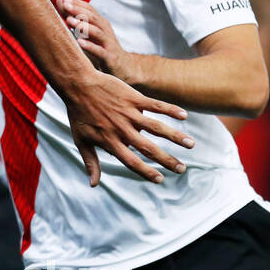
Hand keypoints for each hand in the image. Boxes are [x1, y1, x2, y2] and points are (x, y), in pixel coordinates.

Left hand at [57, 0, 137, 82]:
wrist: (123, 66)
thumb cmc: (102, 48)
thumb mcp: (91, 34)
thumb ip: (78, 23)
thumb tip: (62, 8)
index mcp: (100, 23)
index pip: (89, 9)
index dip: (76, 3)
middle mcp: (105, 30)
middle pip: (92, 17)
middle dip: (78, 10)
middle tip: (65, 5)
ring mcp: (108, 43)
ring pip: (97, 32)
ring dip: (83, 25)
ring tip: (70, 21)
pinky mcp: (109, 57)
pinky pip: (100, 51)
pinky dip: (90, 46)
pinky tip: (79, 42)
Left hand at [59, 70, 193, 185]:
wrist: (78, 85)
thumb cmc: (78, 114)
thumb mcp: (81, 140)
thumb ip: (90, 162)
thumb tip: (93, 184)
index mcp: (110, 141)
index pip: (131, 161)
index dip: (146, 171)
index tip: (160, 180)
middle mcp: (122, 129)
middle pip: (148, 148)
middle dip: (167, 160)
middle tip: (182, 169)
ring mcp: (129, 113)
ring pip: (156, 127)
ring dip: (175, 136)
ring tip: (191, 144)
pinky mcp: (133, 98)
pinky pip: (155, 105)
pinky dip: (170, 110)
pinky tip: (184, 116)